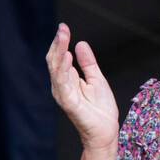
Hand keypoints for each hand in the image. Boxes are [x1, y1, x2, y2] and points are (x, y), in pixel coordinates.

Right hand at [46, 22, 118, 151]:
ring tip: (63, 37)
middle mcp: (62, 86)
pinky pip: (63, 83)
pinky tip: (67, 57)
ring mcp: (63, 94)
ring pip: (56, 69)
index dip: (61, 42)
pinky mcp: (68, 103)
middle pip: (55, 61)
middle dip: (58, 43)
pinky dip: (63, 70)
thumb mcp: (96, 79)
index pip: (60, 57)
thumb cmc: (100, 109)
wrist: (105, 131)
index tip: (64, 27)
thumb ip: (88, 63)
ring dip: (59, 52)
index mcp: (67, 80)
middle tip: (62, 28)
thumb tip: (80, 44)